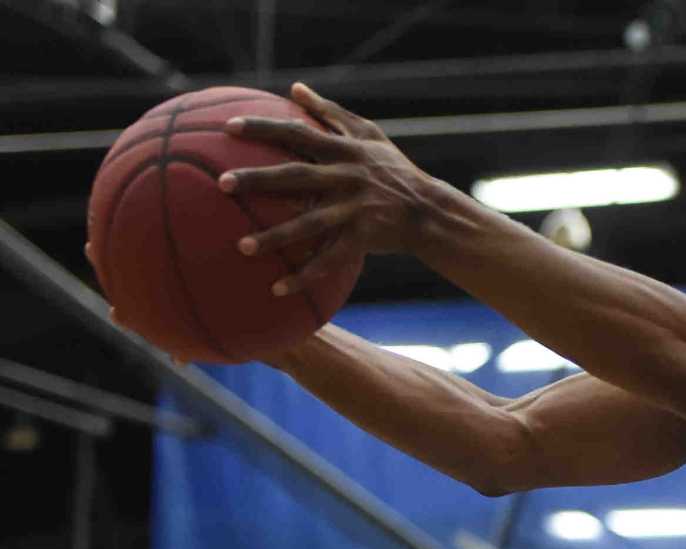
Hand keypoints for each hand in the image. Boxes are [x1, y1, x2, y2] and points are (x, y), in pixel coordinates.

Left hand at [220, 82, 431, 295]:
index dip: (263, 128)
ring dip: (276, 238)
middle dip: (258, 179)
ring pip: (309, 225)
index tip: (229, 127)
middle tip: (222, 184)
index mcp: (343, 150)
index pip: (297, 133)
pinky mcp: (363, 240)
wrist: (430, 212)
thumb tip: (295, 89)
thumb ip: (330, 112)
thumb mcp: (369, 133)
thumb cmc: (395, 169)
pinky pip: (330, 262)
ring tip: (242, 247)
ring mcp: (354, 211)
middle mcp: (346, 178)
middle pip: (295, 177)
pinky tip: (278, 289)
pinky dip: (305, 277)